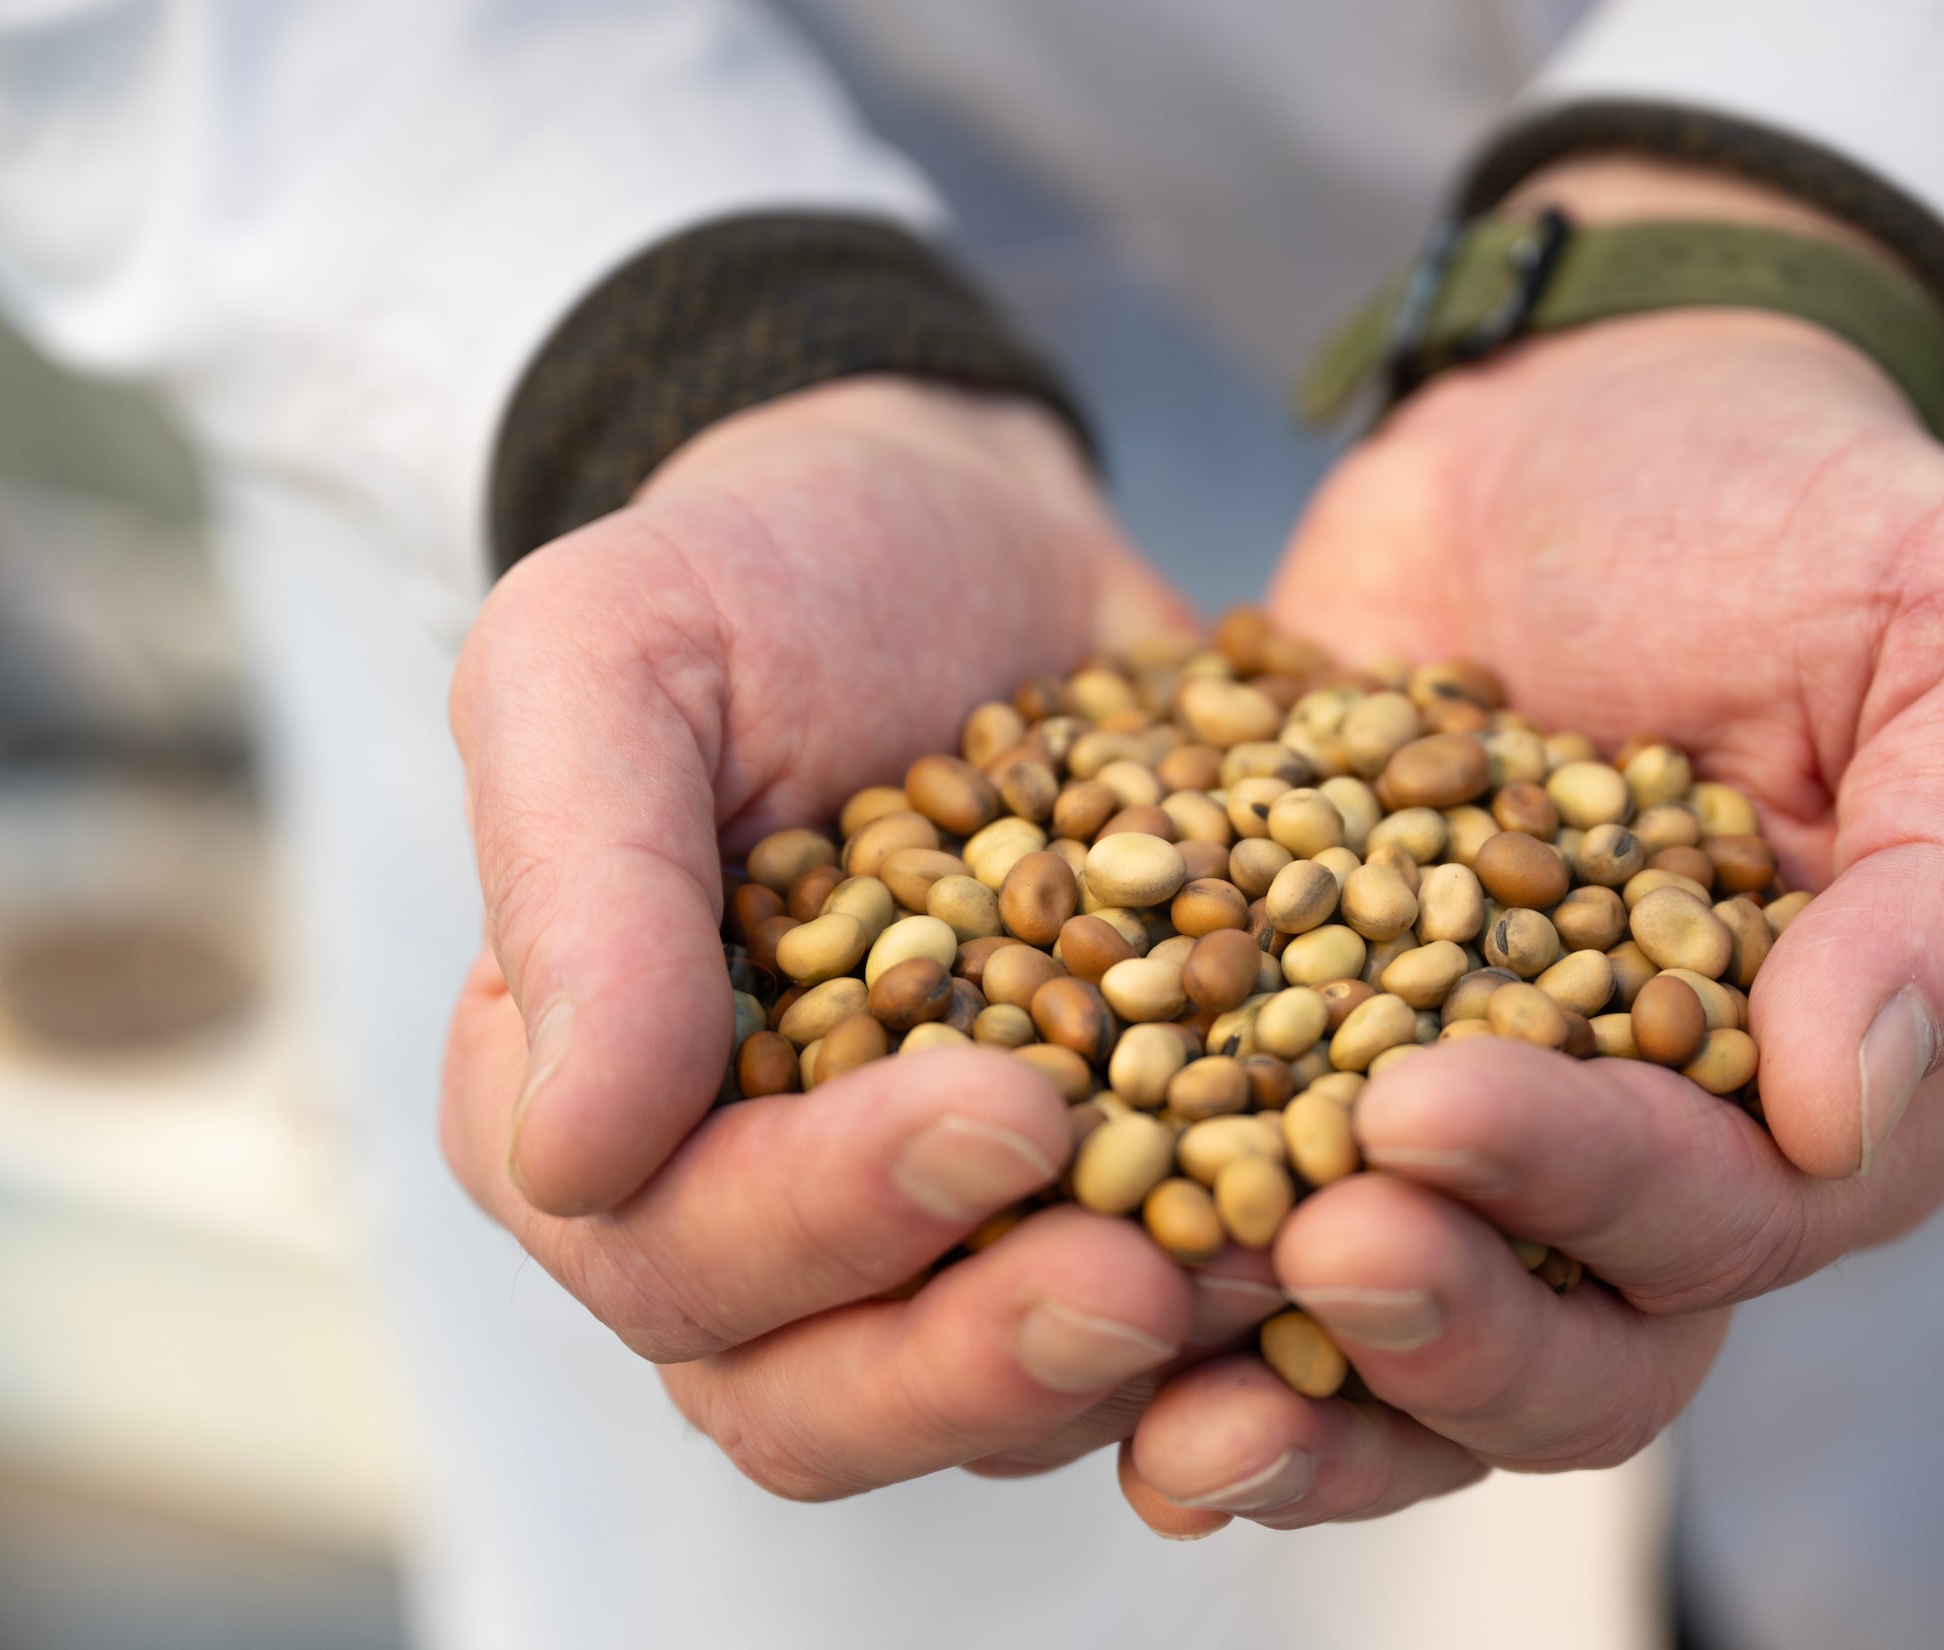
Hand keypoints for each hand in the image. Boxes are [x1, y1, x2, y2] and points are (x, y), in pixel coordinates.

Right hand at [441, 378, 1220, 1497]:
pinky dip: (1256, 1318)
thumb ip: (579, 891)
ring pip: (1003, 1396)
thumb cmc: (758, 579)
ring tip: (1279, 1271)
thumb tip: (573, 1156)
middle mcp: (755, 1219)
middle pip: (828, 1398)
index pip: (675, 1250)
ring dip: (1133, 1367)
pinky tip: (1370, 1255)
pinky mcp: (1102, 1196)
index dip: (826, 1219)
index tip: (1000, 1116)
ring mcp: (938, 1232)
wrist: (964, 539)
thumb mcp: (614, 665)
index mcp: (601, 1120)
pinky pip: (1165, 1316)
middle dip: (981, 1364)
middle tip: (1140, 1288)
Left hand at [1120, 185, 1943, 1529]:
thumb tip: (1848, 1108)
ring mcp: (1464, 1126)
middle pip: (1564, 1343)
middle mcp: (1644, 1156)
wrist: (1592, 416)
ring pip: (1400, 1344)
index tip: (1424, 1106)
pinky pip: (1241, 1216)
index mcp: (1816, 1091)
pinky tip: (1052, 1290)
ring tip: (1158, 1419)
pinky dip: (1162, 1278)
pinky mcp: (1301, 1059)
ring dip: (1294, 1402)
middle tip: (1305, 1246)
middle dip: (1438, 1325)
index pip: (1723, 1213)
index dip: (1584, 1187)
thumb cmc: (1811, 513)